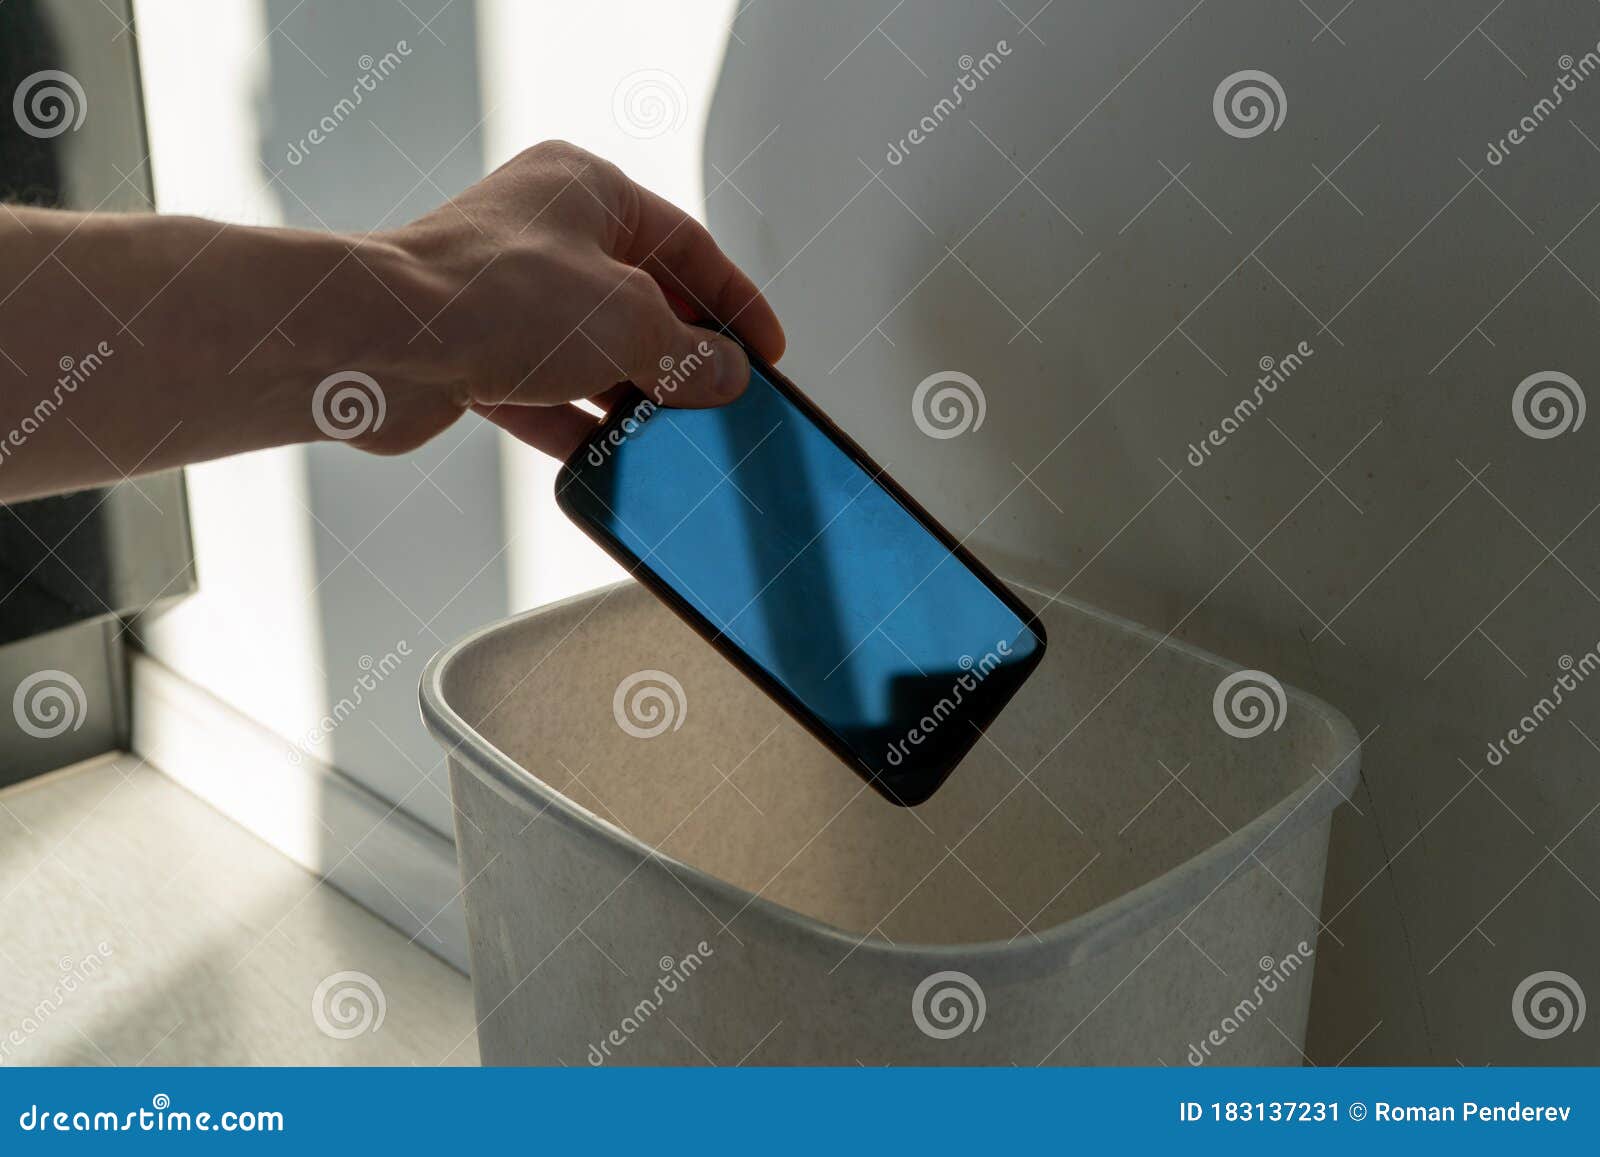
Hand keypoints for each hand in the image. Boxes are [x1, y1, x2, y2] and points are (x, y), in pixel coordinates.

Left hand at [362, 140, 785, 459]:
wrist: (377, 342)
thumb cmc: (491, 296)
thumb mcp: (627, 322)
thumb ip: (688, 353)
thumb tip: (726, 375)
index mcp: (587, 189)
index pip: (685, 243)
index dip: (734, 301)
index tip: (768, 350)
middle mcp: (545, 234)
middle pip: (641, 300)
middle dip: (684, 356)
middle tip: (729, 402)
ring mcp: (506, 296)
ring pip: (593, 354)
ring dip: (635, 399)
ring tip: (681, 440)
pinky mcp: (473, 355)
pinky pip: (546, 395)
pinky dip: (581, 428)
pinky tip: (617, 461)